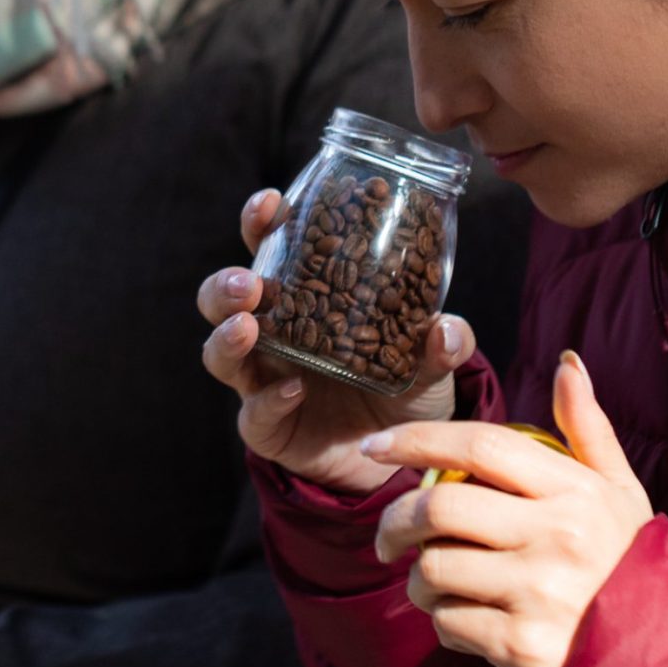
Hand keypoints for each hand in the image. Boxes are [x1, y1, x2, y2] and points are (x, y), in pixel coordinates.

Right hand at [199, 188, 478, 494]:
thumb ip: (443, 344)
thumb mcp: (431, 365)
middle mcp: (274, 336)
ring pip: (220, 354)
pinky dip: (270, 400)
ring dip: (227, 337)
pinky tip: (294, 390)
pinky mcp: (267, 427)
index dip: (261, 225)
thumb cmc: (403, 393)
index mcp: (302, 301)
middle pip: (224, 300)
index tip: (270, 203)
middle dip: (226, 285)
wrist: (396, 463)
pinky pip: (254, 413)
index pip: (270, 252)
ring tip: (248, 326)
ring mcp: (263, 381)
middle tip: (249, 281)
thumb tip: (447, 328)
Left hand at [363, 351, 652, 666]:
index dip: (418, 440)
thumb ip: (587, 428)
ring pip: (433, 569)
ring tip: (433, 582)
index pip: (481, 444)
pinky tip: (464, 618)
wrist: (661, 652)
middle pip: (440, 507)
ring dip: (417, 577)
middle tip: (387, 535)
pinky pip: (447, 623)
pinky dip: (442, 620)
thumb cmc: (629, 561)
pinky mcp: (521, 645)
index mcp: (575, 491)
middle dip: (395, 520)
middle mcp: (557, 537)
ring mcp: (538, 593)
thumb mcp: (619, 491)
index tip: (376, 446)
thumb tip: (565, 363)